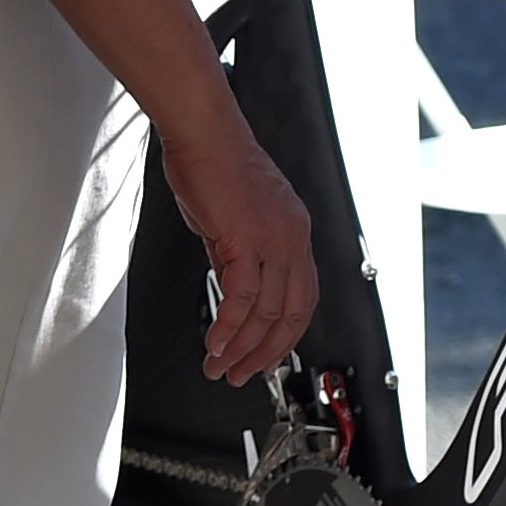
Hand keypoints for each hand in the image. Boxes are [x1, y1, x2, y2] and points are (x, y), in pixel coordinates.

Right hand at [156, 99, 319, 382]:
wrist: (203, 130)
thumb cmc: (214, 163)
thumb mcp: (236, 218)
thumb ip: (239, 254)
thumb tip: (231, 290)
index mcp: (295, 230)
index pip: (302, 297)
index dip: (285, 334)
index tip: (264, 356)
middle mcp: (293, 236)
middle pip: (292, 313)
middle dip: (266, 352)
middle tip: (242, 375)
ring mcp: (273, 237)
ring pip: (267, 312)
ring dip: (241, 348)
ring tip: (219, 367)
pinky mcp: (246, 238)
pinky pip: (241, 298)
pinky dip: (227, 328)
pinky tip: (213, 344)